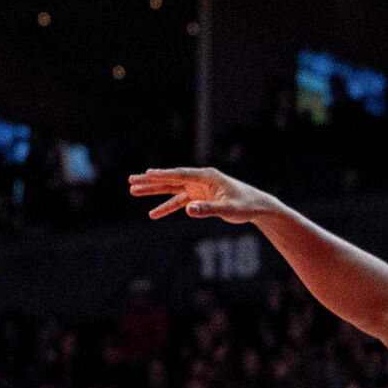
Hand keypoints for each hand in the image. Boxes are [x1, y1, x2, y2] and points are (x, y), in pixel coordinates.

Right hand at [128, 166, 277, 221]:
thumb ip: (208, 209)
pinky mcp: (199, 198)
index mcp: (207, 176)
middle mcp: (200, 179)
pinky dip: (166, 207)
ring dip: (153, 191)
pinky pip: (179, 202)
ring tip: (133, 191)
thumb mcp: (228, 209)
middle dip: (150, 181)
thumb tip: (188, 210)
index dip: (163, 175)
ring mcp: (198, 188)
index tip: (146, 174)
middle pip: (171, 179)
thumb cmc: (245, 205)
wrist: (256, 207)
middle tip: (130, 180)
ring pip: (171, 189)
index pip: (180, 174)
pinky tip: (153, 214)